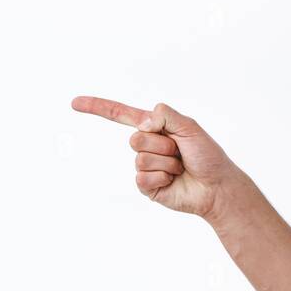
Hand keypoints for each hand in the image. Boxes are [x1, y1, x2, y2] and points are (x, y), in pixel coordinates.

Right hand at [70, 95, 244, 219]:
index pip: (121, 115)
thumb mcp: (190, 127)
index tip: (75, 103)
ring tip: (180, 167)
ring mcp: (145, 167)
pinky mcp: (146, 186)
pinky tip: (174, 181)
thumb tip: (143, 123)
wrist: (216, 186)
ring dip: (166, 163)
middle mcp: (147, 146)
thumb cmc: (207, 156)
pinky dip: (162, 177)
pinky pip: (143, 177)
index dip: (98, 108)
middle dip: (162, 145)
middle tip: (180, 153)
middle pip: (135, 139)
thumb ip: (166, 115)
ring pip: (141, 159)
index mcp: (155, 128)